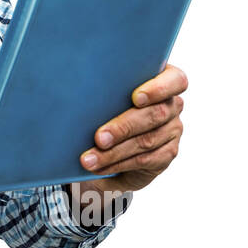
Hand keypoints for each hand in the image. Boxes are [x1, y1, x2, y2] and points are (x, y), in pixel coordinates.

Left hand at [73, 63, 187, 201]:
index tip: (136, 97)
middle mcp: (172, 104)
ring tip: (90, 159)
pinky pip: (144, 160)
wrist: (110, 138)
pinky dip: (118, 164)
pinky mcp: (166, 153)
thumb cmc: (106, 105)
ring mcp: (172, 130)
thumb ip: (103, 87)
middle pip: (156, 114)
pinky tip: (100, 167)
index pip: (175, 80)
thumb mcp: (105, 92)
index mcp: (163, 79)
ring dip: (114, 152)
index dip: (158, 88)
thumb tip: (72, 88)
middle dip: (124, 127)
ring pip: (147, 141)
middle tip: (99, 137)